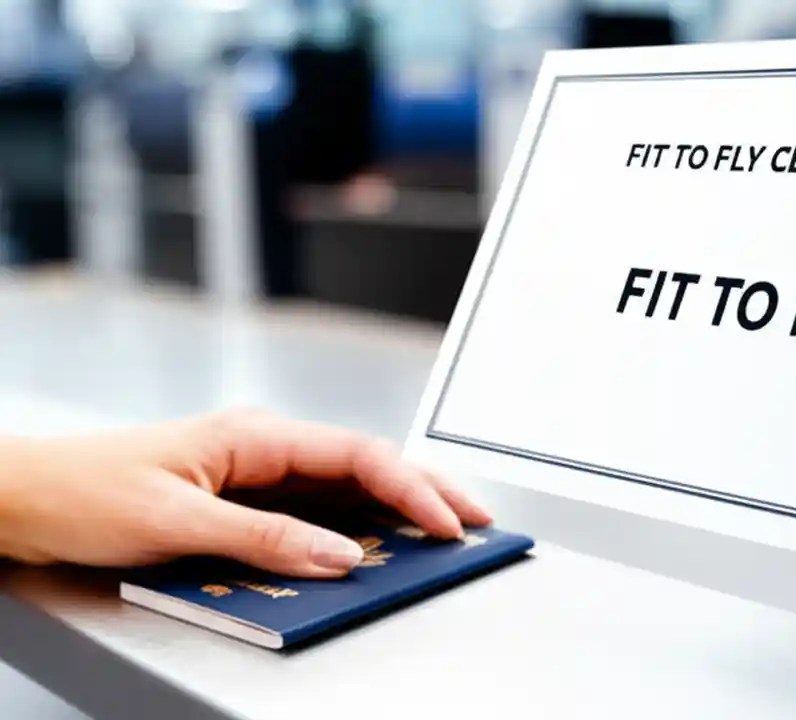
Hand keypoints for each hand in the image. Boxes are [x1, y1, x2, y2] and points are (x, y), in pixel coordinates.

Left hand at [0, 409, 490, 577]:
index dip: (411, 489)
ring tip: (445, 534)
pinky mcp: (247, 503)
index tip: (445, 523)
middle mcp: (267, 449)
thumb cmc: (84, 490)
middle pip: (368, 466)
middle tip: (477, 521)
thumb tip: (342, 557)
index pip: (358, 455)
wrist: (24, 498)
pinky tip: (379, 550)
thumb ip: (265, 539)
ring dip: (398, 512)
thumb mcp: (176, 522)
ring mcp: (260, 475)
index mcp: (258, 435)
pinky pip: (316, 516)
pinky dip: (355, 532)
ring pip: (348, 492)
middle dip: (427, 490)